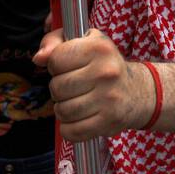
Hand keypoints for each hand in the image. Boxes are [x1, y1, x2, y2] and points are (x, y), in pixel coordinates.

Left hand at [35, 27, 152, 140]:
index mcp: (99, 47)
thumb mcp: (85, 42)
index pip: (55, 59)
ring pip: (62, 111)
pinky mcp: (109, 121)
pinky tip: (78, 119)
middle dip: (58, 90)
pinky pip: (72, 131)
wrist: (136, 91)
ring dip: (63, 110)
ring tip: (75, 103)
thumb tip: (38, 58)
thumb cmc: (103, 64)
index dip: (56, 65)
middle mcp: (106, 72)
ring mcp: (109, 98)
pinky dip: (69, 129)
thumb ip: (55, 43)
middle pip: (57, 87)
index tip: (68, 67)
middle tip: (72, 88)